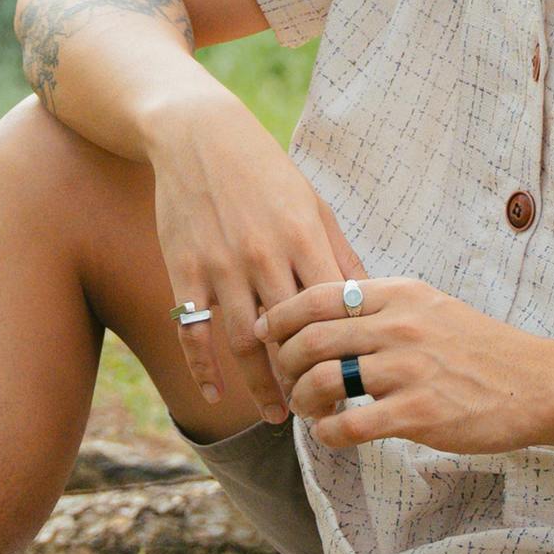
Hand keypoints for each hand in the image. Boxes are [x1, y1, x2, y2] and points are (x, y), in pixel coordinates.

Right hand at [146, 104, 357, 426]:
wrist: (199, 138)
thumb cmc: (267, 173)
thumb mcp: (312, 205)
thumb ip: (338, 254)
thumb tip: (370, 298)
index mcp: (302, 238)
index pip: (331, 309)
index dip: (345, 347)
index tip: (357, 379)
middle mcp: (262, 256)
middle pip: (289, 335)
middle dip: (306, 378)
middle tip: (321, 412)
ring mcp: (219, 266)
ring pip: (244, 343)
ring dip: (260, 386)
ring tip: (277, 415)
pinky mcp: (183, 271)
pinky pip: (192, 331)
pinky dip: (202, 369)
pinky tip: (215, 396)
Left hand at [265, 276, 553, 459]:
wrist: (536, 383)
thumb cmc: (481, 349)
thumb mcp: (432, 307)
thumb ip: (384, 306)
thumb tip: (327, 314)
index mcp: (401, 294)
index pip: (318, 295)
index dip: (281, 316)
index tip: (266, 335)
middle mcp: (400, 326)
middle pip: (309, 339)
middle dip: (283, 364)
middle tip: (286, 381)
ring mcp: (408, 370)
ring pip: (321, 381)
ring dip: (301, 401)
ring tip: (309, 411)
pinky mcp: (417, 413)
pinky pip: (348, 426)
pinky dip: (327, 434)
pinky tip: (332, 435)